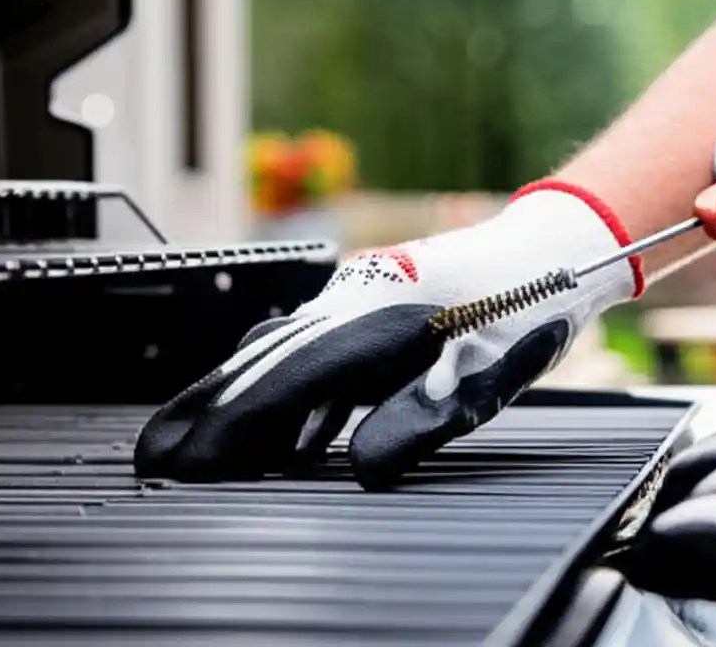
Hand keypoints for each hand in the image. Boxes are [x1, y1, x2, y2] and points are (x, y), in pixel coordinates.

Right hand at [134, 181, 640, 489]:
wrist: (555, 246)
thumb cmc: (526, 308)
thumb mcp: (482, 378)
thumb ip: (416, 425)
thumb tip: (359, 470)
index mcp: (375, 318)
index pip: (281, 382)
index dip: (227, 427)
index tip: (183, 464)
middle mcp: (352, 298)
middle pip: (262, 361)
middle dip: (208, 412)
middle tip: (159, 456)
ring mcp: (357, 294)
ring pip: (281, 351)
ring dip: (248, 401)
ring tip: (217, 455)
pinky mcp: (370, 299)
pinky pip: (311, 346)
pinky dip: (290, 388)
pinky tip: (297, 433)